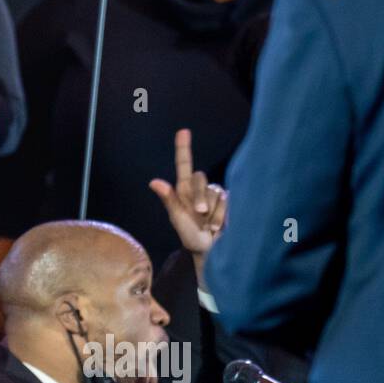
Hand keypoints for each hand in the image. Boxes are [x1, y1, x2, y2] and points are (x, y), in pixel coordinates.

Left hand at [149, 129, 226, 280]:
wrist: (211, 251)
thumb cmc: (191, 236)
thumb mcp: (178, 220)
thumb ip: (169, 200)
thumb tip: (154, 182)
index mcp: (183, 191)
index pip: (183, 165)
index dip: (183, 147)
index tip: (183, 131)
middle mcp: (199, 189)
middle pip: (200, 179)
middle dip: (200, 197)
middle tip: (200, 214)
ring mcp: (214, 194)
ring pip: (215, 192)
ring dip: (213, 212)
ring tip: (209, 226)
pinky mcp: (229, 201)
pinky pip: (227, 201)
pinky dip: (222, 215)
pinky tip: (220, 226)